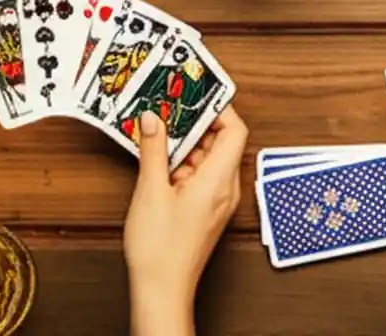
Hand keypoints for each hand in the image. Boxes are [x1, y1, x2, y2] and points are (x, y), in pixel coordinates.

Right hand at [124, 108, 246, 334]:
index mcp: (219, 180)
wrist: (162, 290)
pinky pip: (203, 177)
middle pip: (222, 142)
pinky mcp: (208, 210)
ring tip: (160, 135)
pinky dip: (185, 165)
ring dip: (188, 146)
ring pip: (210, 160)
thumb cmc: (160, 250)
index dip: (220, 108)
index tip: (197, 94)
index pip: (235, 130)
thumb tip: (153, 119)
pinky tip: (161, 164)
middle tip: (170, 110)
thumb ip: (153, 150)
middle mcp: (226, 189)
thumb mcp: (151, 191)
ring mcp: (218, 201)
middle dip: (197, 124)